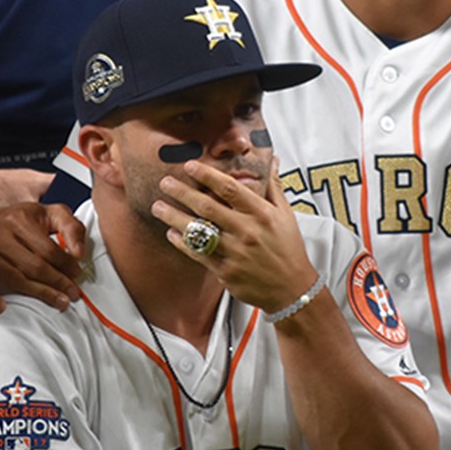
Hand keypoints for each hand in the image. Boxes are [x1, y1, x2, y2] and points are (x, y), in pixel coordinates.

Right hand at [0, 202, 88, 312]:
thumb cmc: (24, 222)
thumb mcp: (52, 214)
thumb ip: (72, 228)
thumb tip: (78, 254)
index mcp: (18, 219)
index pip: (48, 249)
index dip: (67, 265)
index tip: (78, 275)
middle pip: (34, 266)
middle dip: (58, 282)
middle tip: (73, 294)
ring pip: (14, 279)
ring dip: (39, 294)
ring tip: (59, 302)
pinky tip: (2, 307)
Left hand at [151, 158, 318, 312]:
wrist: (292, 289)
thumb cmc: (288, 249)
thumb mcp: (286, 214)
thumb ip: (274, 187)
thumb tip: (271, 161)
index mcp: (261, 214)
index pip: (230, 188)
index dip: (207, 175)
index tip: (190, 166)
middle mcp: (247, 231)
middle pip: (207, 207)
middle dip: (182, 193)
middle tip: (165, 183)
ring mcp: (234, 253)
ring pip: (198, 231)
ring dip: (174, 217)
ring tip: (158, 207)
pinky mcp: (225, 272)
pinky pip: (198, 254)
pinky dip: (182, 243)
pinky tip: (171, 233)